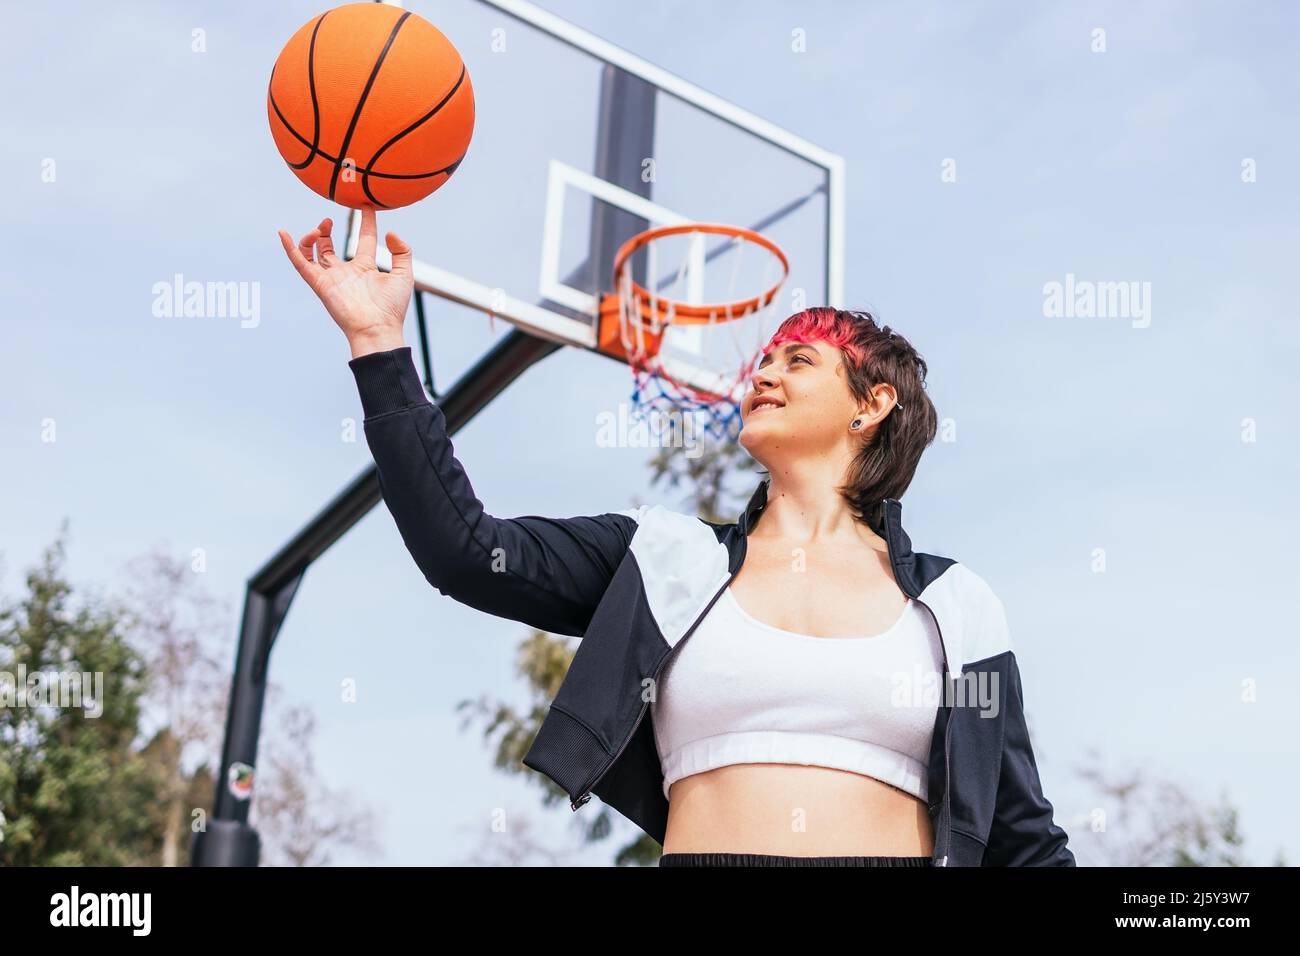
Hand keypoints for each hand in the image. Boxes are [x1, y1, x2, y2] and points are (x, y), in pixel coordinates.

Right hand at [278, 207, 413, 357]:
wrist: (378, 329)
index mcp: (366, 268)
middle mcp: (346, 272)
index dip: (365, 222)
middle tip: (329, 220)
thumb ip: (402, 251)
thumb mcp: (404, 274)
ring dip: (312, 238)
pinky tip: (283, 233)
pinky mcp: (319, 284)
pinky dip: (290, 248)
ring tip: (321, 227)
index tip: (366, 206)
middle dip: (326, 231)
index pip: (364, 239)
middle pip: (329, 247)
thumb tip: (390, 233)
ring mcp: (331, 278)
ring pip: (313, 253)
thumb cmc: (392, 307)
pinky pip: (300, 264)